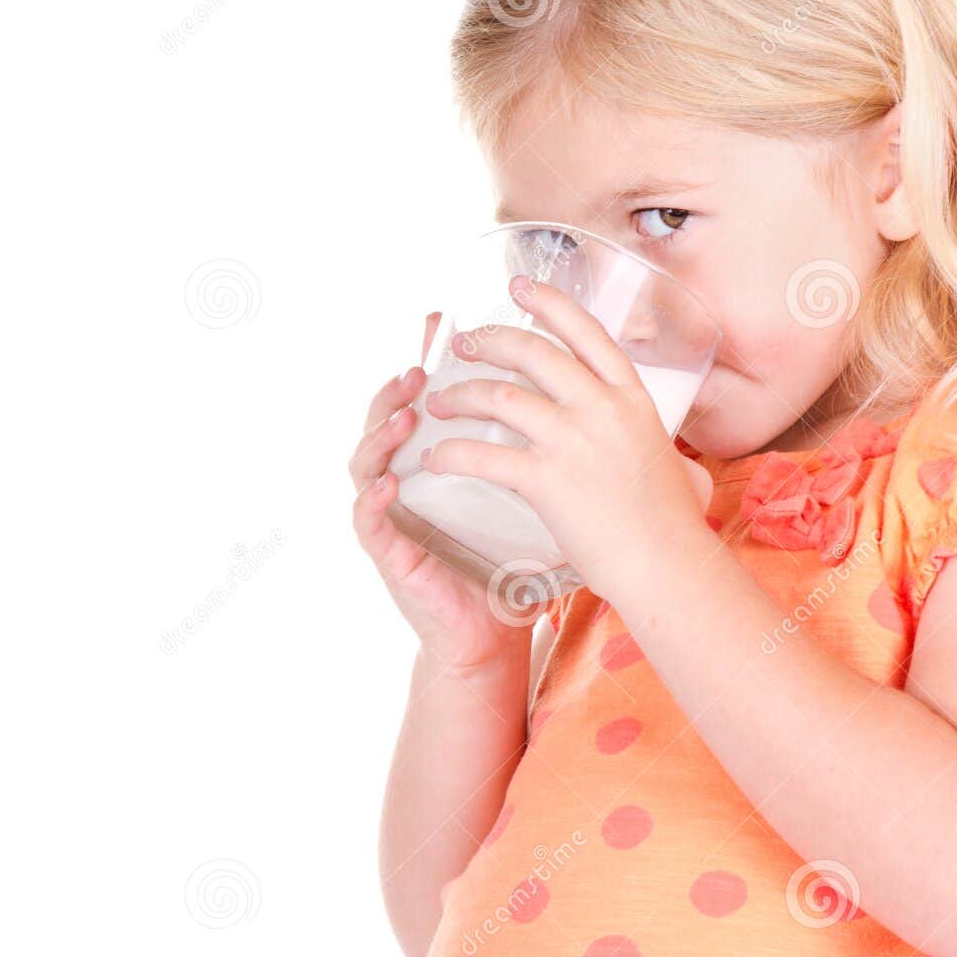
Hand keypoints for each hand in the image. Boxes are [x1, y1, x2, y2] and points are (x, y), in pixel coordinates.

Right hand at [348, 310, 535, 666]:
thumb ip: (543, 450)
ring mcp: (392, 514)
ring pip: (365, 459)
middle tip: (422, 367)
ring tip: (405, 416)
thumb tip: (590, 400)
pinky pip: (366, 520)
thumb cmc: (514, 564)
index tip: (444, 324)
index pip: (428, 397)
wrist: (496, 632)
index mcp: (441, 456)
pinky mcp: (388, 554)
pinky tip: (387, 482)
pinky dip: (371, 498)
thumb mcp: (533, 496)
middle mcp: (408, 477)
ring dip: (381, 433)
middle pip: (386, 416)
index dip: (429, 358)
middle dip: (399, 386)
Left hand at [416, 275, 714, 605]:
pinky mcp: (547, 480)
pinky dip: (451, 453)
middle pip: (533, 351)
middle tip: (464, 344)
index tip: (519, 285)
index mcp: (632, 397)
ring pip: (500, 396)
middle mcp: (602, 408)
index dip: (549, 302)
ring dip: (460, 395)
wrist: (668, 564)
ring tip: (438, 404)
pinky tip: (435, 459)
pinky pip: (483, 455)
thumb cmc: (670, 523)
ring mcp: (574, 441)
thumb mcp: (668, 458)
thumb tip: (647, 435)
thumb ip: (646, 436)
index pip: (586, 332)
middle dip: (489, 341)